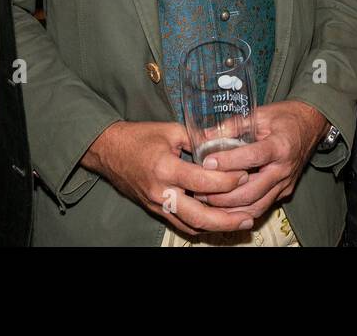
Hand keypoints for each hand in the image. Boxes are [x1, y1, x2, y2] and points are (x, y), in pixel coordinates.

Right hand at [81, 120, 254, 234]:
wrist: (108, 150)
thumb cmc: (139, 137)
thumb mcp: (170, 130)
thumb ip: (197, 139)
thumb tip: (224, 145)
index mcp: (165, 168)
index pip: (203, 182)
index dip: (226, 180)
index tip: (244, 175)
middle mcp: (161, 192)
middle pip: (199, 216)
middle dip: (226, 220)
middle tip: (248, 218)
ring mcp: (157, 204)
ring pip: (191, 225)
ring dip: (216, 227)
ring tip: (239, 222)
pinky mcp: (155, 209)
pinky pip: (181, 224)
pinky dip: (200, 225)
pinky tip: (217, 221)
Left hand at [199, 101, 328, 219]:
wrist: (311, 126)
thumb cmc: (285, 118)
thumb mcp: (261, 114)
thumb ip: (233, 125)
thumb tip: (204, 136)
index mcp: (280, 146)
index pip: (252, 157)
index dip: (228, 162)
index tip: (207, 163)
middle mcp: (284, 169)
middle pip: (252, 191)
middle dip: (223, 195)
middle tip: (200, 191)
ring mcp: (285, 184)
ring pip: (256, 206)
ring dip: (230, 208)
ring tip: (207, 201)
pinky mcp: (284, 193)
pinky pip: (262, 207)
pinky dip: (241, 211)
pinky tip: (223, 207)